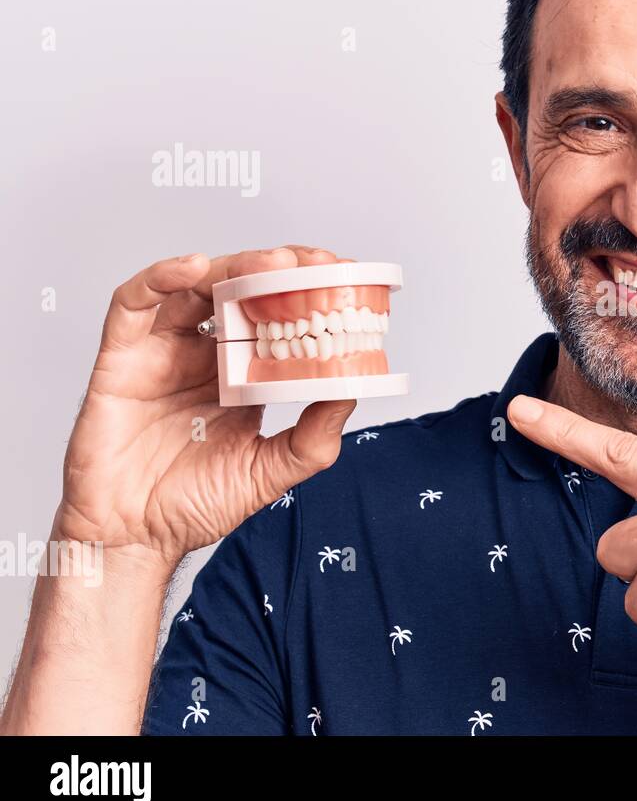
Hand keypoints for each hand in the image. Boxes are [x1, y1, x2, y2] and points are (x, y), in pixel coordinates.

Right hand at [53, 246, 357, 571]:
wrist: (134, 538)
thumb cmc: (193, 505)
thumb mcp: (269, 471)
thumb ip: (311, 439)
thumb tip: (351, 394)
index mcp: (242, 375)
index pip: (277, 318)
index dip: (307, 294)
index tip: (345, 279)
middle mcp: (204, 355)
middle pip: (241, 291)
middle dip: (280, 269)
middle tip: (318, 263)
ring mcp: (162, 352)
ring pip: (196, 286)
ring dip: (234, 264)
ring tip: (273, 262)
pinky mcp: (121, 358)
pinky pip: (134, 304)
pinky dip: (161, 277)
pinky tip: (194, 268)